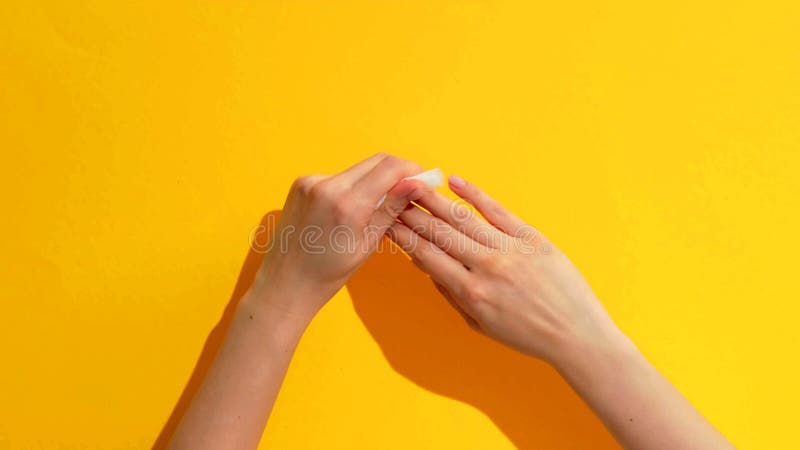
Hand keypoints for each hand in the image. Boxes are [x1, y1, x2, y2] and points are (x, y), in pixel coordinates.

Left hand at [253, 153, 428, 321]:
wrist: (285, 282)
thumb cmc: (328, 273)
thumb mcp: (368, 243)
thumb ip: (391, 208)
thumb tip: (416, 183)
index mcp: (347, 205)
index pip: (389, 168)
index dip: (411, 170)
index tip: (423, 179)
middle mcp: (326, 186)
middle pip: (374, 162)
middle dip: (395, 172)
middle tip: (408, 189)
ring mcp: (310, 182)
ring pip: (356, 170)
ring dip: (372, 181)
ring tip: (375, 208)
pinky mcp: (300, 183)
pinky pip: (336, 177)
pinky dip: (349, 188)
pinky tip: (347, 211)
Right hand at [388, 174, 624, 366]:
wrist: (575, 334)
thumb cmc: (527, 334)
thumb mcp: (480, 324)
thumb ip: (451, 294)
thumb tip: (426, 264)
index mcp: (471, 293)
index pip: (426, 256)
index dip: (403, 236)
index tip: (386, 221)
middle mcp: (486, 268)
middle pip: (439, 233)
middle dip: (412, 213)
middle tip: (392, 196)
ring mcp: (509, 249)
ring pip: (462, 218)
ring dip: (434, 200)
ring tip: (414, 184)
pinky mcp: (531, 237)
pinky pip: (496, 210)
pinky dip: (473, 194)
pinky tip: (454, 182)